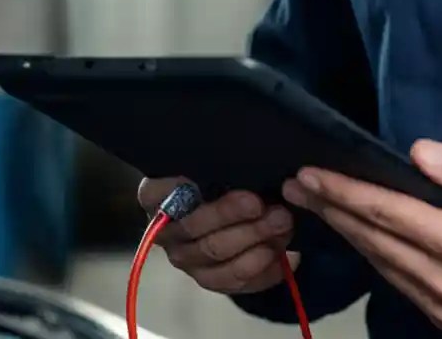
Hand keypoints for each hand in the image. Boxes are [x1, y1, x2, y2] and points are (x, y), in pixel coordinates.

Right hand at [138, 177, 298, 293]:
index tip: (217, 180)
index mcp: (156, 198)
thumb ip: (219, 165)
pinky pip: (235, 281)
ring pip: (218, 255)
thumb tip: (241, 160)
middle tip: (268, 205)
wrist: (238, 213)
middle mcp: (166, 232)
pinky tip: (286, 254)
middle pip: (196, 227)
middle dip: (235, 216)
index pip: (157, 193)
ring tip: (284, 225)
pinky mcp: (210, 280)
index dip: (185, 187)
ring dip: (255, 239)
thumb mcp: (216, 166)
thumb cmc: (223, 180)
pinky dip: (264, 268)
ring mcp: (186, 260)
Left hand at [284, 141, 441, 333]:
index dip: (342, 191)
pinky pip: (397, 283)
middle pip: (371, 239)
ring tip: (314, 204)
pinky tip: (356, 235)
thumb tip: (418, 154)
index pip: (385, 212)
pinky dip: (373, 256)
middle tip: (294, 186)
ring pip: (379, 264)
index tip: (309, 173)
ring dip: (344, 232)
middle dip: (329, 209)